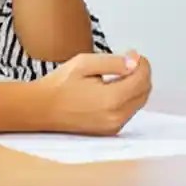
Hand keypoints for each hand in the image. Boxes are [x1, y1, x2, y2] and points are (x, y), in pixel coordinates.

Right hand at [33, 51, 152, 134]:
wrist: (40, 109)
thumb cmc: (59, 85)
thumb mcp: (86, 63)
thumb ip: (114, 62)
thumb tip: (135, 61)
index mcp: (112, 99)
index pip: (143, 79)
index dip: (142, 63)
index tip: (132, 54)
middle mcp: (116, 116)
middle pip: (145, 91)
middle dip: (141, 74)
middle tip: (128, 62)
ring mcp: (113, 126)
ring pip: (139, 102)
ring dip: (135, 86)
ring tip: (118, 74)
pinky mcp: (109, 131)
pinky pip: (128, 111)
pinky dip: (128, 98)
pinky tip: (113, 88)